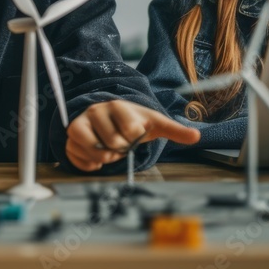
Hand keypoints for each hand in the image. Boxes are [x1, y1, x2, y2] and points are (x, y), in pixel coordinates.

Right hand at [65, 100, 199, 171]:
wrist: (109, 117)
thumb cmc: (133, 121)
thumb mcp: (154, 123)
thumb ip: (174, 130)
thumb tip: (197, 136)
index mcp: (118, 106)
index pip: (129, 130)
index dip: (134, 139)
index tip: (135, 135)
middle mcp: (96, 111)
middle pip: (111, 142)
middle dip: (120, 150)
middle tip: (122, 146)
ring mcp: (80, 123)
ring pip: (90, 148)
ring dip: (103, 157)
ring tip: (110, 152)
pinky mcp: (70, 137)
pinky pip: (76, 156)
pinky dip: (88, 163)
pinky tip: (97, 159)